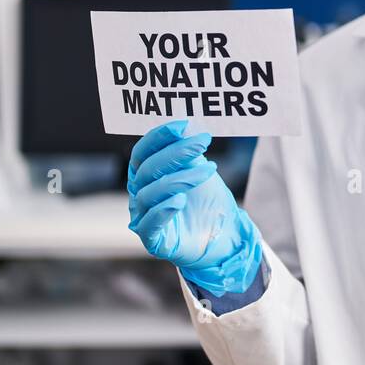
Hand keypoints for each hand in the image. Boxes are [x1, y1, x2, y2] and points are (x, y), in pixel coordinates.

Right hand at [126, 119, 261, 296]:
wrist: (224, 235)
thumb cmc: (207, 200)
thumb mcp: (199, 171)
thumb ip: (189, 153)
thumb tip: (185, 128)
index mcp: (145, 176)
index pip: (143, 152)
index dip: (159, 137)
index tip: (183, 124)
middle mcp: (139, 195)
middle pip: (148, 170)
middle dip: (176, 153)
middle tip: (203, 142)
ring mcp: (143, 217)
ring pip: (151, 194)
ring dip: (180, 179)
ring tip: (208, 170)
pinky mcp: (153, 240)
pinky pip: (150, 225)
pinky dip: (163, 210)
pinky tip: (180, 200)